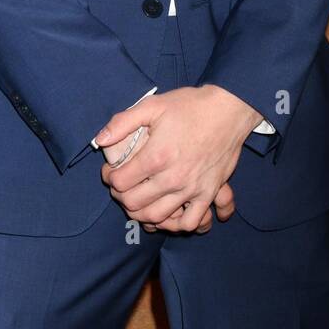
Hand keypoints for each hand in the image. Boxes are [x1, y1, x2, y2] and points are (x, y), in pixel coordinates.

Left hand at [97, 85, 260, 231]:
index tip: (110, 171)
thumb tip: (100, 140)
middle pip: (134, 203)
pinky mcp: (208, 193)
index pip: (120, 182)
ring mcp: (191, 189)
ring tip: (139, 199)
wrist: (228, 109)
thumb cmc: (190, 106)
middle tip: (121, 186)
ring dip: (141, 212)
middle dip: (120, 196)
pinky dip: (176, 223)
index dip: (109, 177)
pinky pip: (190, 222)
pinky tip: (168, 212)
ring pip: (157, 217)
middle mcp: (172, 178)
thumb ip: (122, 122)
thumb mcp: (153, 105)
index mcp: (156, 156)